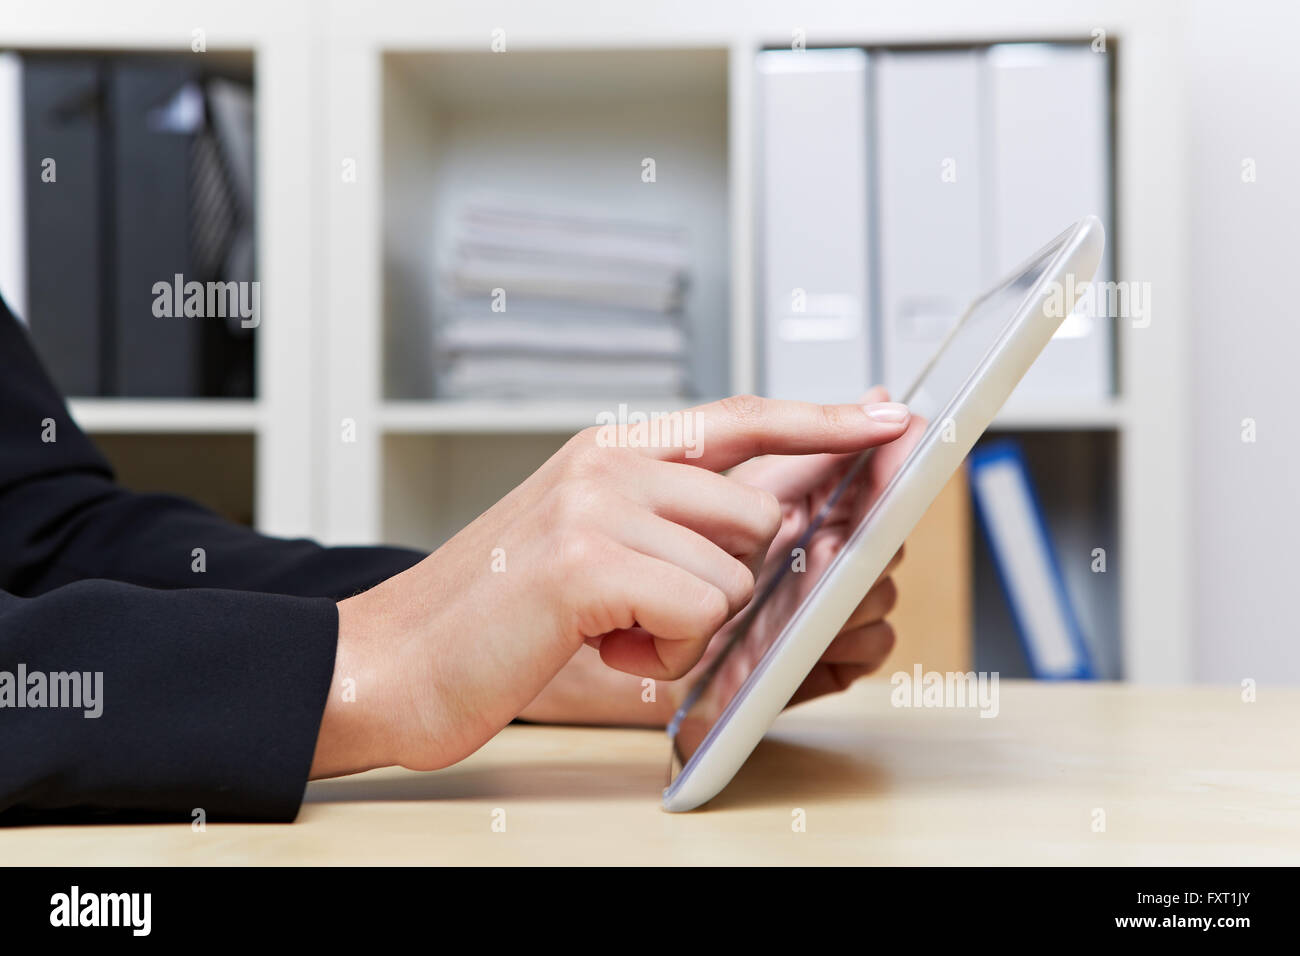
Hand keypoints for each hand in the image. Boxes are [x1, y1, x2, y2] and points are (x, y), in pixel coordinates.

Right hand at [518, 387, 922, 728]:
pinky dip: (664, 654)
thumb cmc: (495, 616)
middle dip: (733, 582)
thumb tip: (775, 522)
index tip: (888, 418)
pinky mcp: (586, 561)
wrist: (392, 660)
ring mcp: (597, 504)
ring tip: (611, 631)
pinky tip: (601, 648)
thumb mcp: (587, 542)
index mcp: (611, 450)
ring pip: (736, 571)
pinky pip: (699, 612)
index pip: (741, 418)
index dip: (822, 420)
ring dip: (689, 628)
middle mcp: (609, 461)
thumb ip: (670, 519)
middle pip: (761, 512)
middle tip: (654, 612)